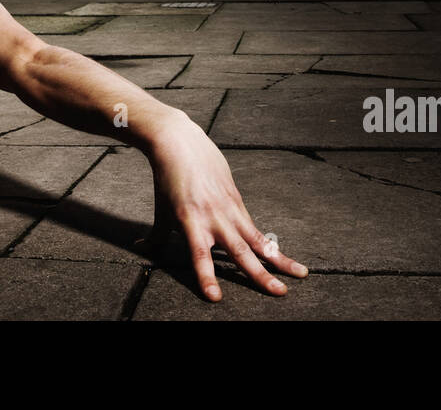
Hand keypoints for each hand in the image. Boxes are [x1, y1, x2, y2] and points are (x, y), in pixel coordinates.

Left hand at [136, 112, 307, 301]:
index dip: (207, 276)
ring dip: (279, 259)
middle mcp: (212, 217)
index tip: (215, 298)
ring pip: (257, 239)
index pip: (199, 255)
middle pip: (239, 251)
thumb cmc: (167, 179)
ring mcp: (228, 208)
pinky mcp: (237, 200)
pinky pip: (255, 227)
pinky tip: (282, 257)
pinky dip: (268, 243)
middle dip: (260, 275)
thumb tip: (141, 247)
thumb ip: (155, 235)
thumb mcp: (161, 210)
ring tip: (299, 274)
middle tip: (280, 293)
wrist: (179, 143)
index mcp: (189, 221)